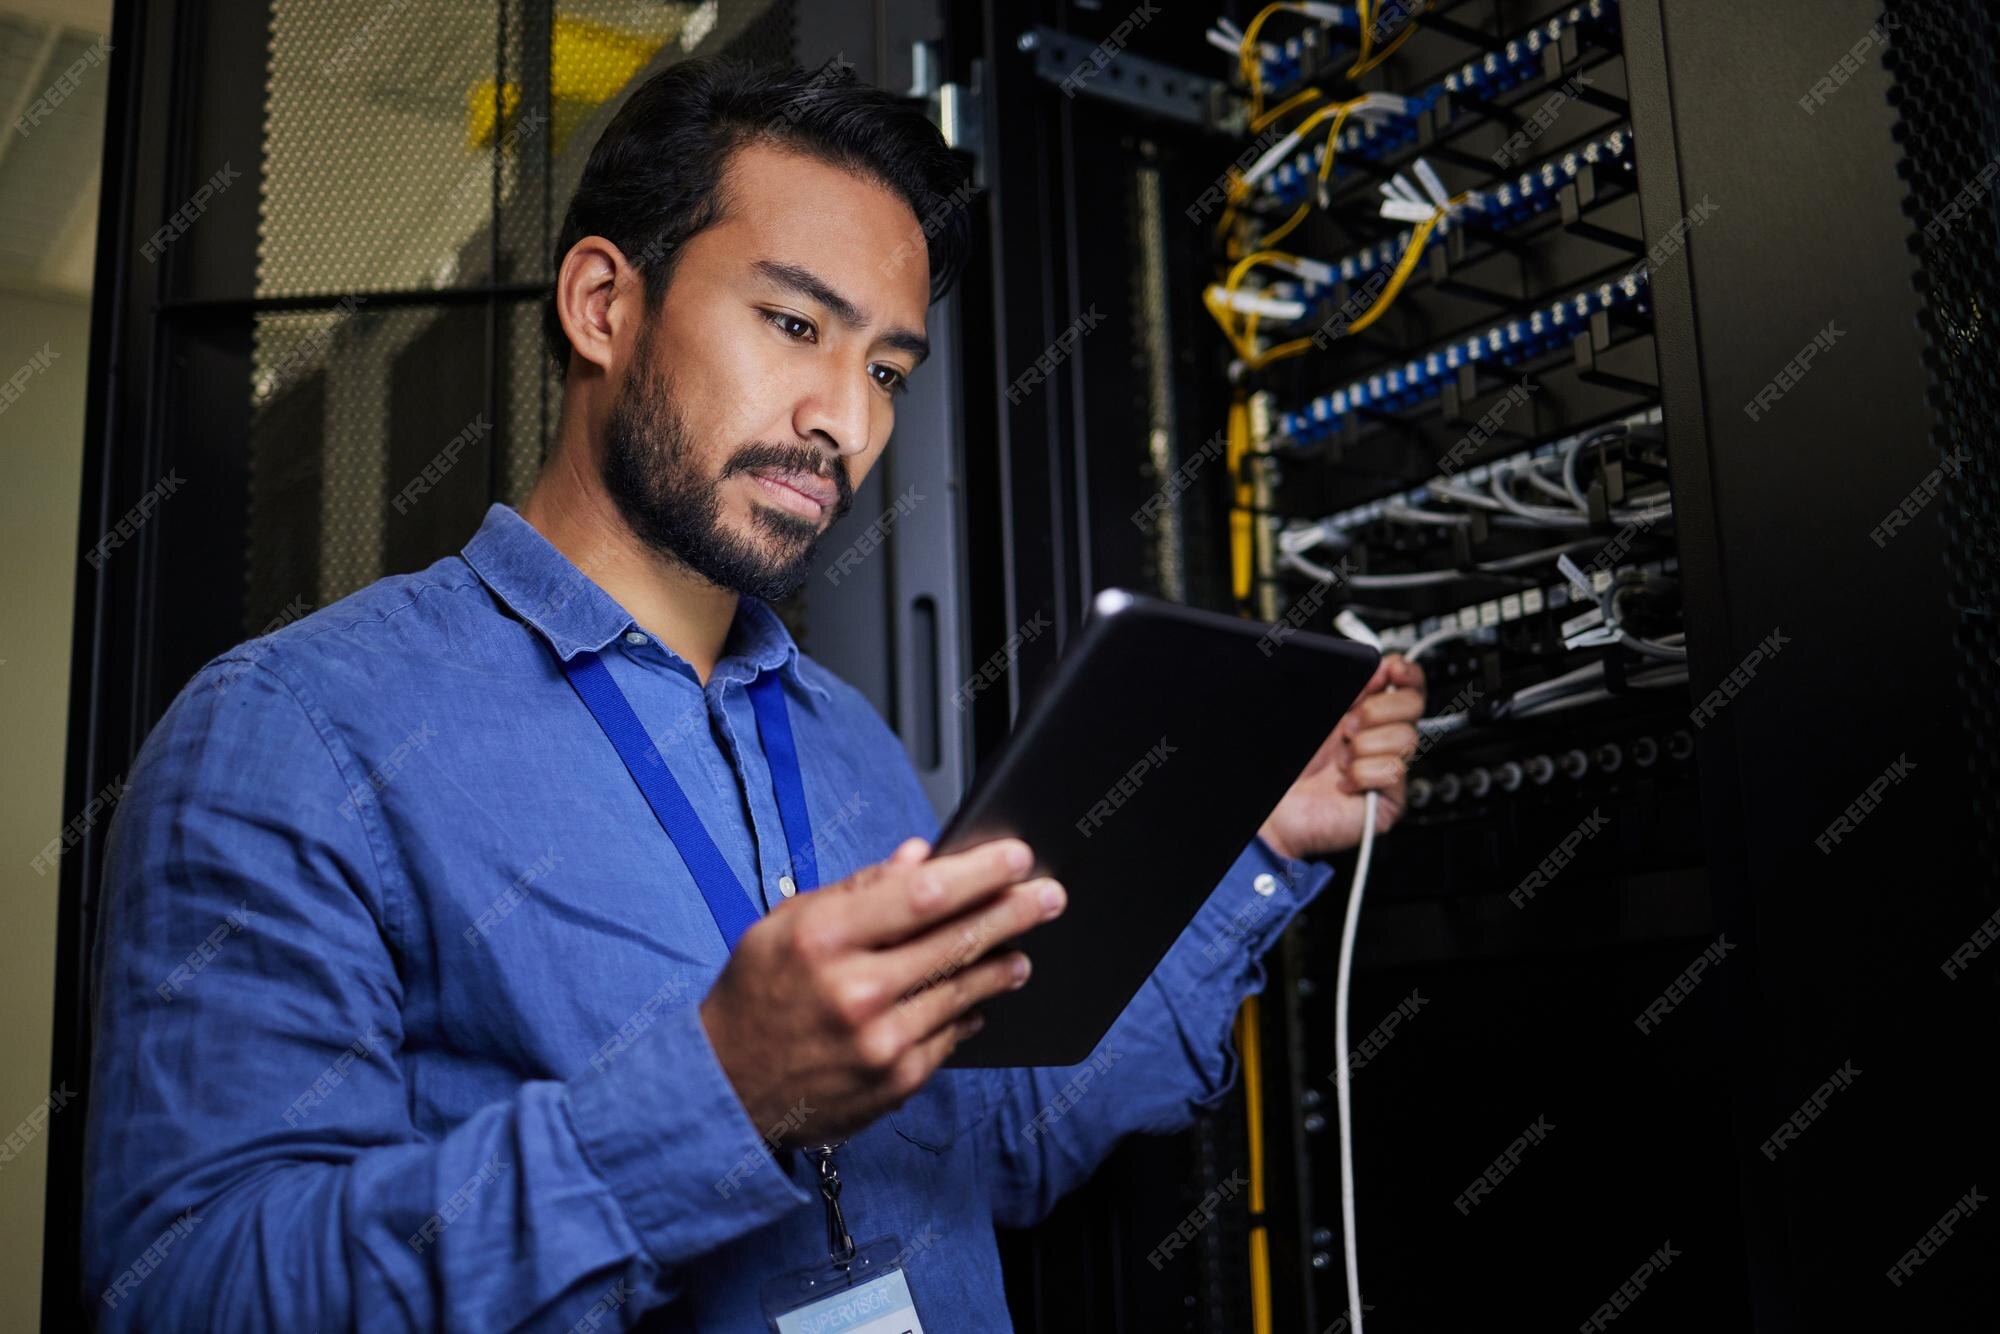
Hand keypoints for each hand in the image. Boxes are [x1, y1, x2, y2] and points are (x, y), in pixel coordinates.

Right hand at [699, 836, 1064, 1147]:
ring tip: (1022, 948)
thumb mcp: (787, 923)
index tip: (1016, 857)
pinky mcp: (896, 1081)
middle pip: (957, 940)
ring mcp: (881, 1042)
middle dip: (1013, 912)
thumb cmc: (757, 993)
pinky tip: (981, 996)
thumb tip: (922, 857)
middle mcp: (856, 991)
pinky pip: (951, 1034)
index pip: (922, 894)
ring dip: (1002, 964)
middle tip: (1050, 896)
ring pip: (965, 990)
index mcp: (823, 938)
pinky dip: (969, 1009)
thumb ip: (859, 889)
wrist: (725, 1088)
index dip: (979, 872)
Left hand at [1258, 653, 1427, 860]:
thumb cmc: (1288, 764)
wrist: (1275, 807)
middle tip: (1346, 725)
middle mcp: (1382, 738)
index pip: (1408, 684)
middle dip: (1378, 709)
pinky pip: (1393, 770)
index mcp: (1368, 712)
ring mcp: (1388, 767)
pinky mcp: (1390, 798)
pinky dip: (1361, 773)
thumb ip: (1350, 685)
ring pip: (1405, 738)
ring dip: (1362, 746)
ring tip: (1339, 760)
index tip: (1390, 670)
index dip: (1406, 673)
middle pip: (1414, 705)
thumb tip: (1379, 664)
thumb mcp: (1317, 712)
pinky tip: (1344, 782)